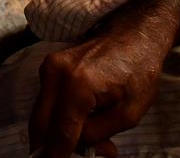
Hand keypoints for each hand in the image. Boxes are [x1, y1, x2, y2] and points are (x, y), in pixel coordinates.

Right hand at [29, 27, 168, 157]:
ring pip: (41, 115)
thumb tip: (78, 147)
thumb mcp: (129, 114)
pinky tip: (83, 123)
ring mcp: (48, 67)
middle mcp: (55, 74)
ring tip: (93, 141)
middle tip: (80, 155)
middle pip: (40, 124)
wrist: (133, 34)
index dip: (58, 156)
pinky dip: (58, 118)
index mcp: (77, 85)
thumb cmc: (139, 71)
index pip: (59, 132)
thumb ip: (99, 134)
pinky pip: (46, 102)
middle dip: (53, 147)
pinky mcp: (49, 66)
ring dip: (56, 134)